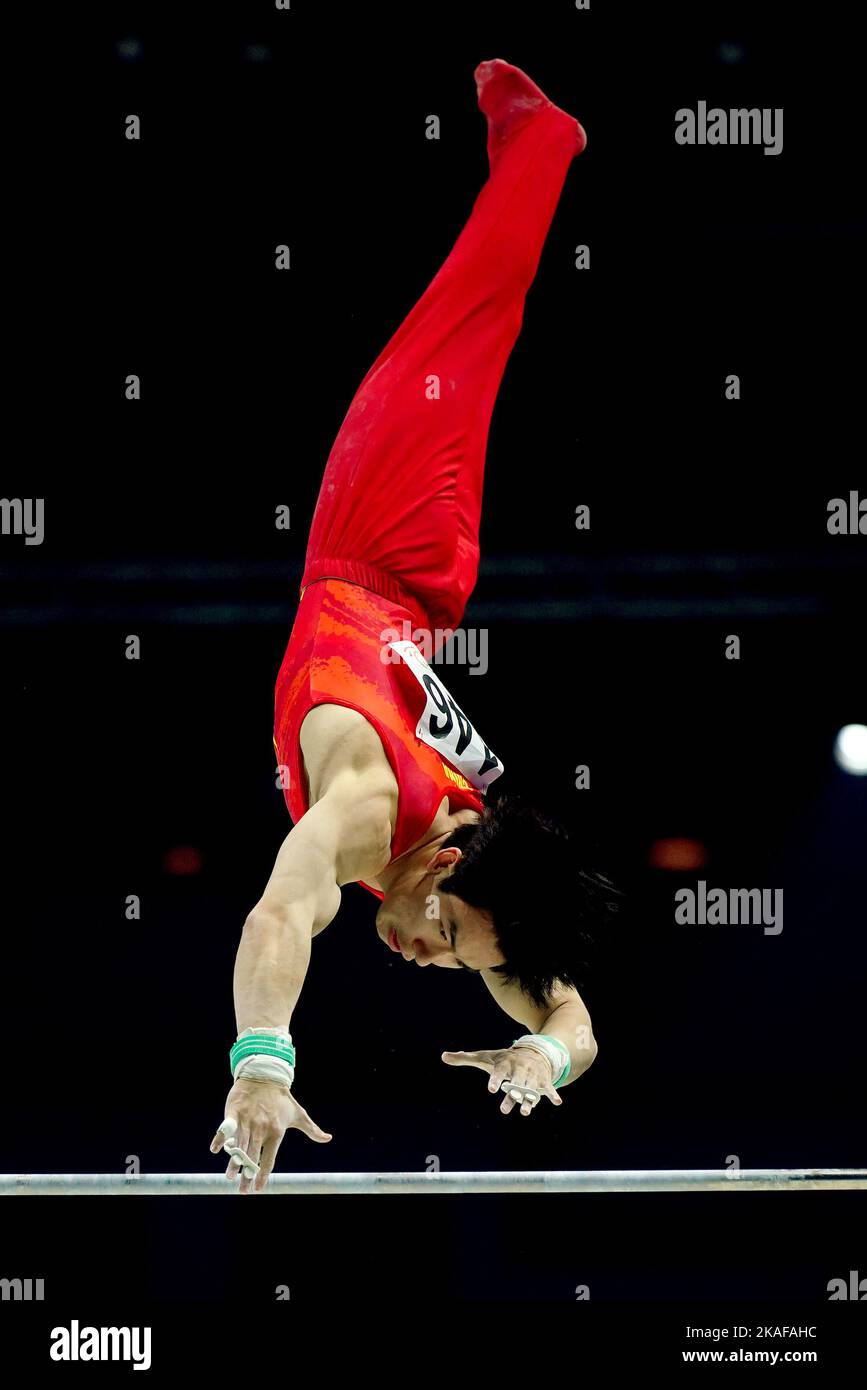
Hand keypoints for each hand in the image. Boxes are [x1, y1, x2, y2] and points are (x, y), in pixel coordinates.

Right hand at [209, 1076, 331, 1193]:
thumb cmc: (282, 1098)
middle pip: (253, 1157)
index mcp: (276, 1132)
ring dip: (233, 1162)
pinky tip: (215, 1150)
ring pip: (239, 1145)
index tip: (259, 1189)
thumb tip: (328, 1138)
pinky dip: (220, 1138)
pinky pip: (226, 1127)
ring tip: (230, 1177)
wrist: (266, 1075)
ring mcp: (247, 1120)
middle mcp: (261, 1129)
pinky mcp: (234, 1111)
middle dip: (246, 1175)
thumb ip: (312, 1129)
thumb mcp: (298, 1114)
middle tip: (242, 1190)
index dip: (263, 1175)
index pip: (269, 1159)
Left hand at [441, 1045, 563, 1115]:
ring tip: (525, 1112)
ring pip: (530, 1089)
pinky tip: (557, 1102)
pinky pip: (549, 1088)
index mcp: (504, 1063)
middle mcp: (519, 1070)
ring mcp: (532, 1076)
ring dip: (528, 1100)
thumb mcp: (486, 1056)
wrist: (533, 1050)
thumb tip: (443, 1056)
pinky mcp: (543, 1081)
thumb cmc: (504, 1058)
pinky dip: (553, 1094)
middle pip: (515, 1084)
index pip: (498, 1071)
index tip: (491, 1089)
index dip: (495, 1079)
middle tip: (505, 1109)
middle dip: (512, 1094)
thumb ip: (465, 1058)